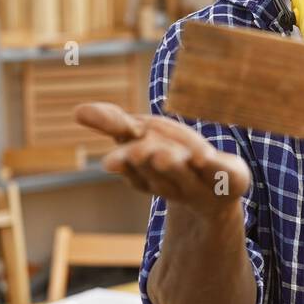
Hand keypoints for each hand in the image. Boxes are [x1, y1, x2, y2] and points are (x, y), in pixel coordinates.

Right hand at [74, 102, 250, 217]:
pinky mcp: (227, 179)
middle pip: (155, 170)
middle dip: (146, 160)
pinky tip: (204, 158)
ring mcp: (199, 183)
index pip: (132, 167)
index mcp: (146, 172)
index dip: (124, 164)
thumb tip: (75, 110)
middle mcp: (170, 181)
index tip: (111, 162)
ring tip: (164, 154)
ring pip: (182, 173)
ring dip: (172, 165)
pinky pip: (219, 173)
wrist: (217, 192)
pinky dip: (211, 166)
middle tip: (139, 151)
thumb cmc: (171, 156)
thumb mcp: (141, 134)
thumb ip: (112, 123)